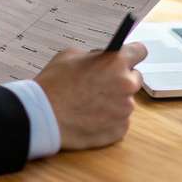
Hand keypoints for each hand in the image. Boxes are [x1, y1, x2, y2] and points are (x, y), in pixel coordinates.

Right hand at [34, 42, 148, 149]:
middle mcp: (126, 85)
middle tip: (101, 84)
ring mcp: (124, 110)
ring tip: (91, 104)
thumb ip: (93, 55)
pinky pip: (120, 121)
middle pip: (135, 78)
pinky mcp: (119, 130)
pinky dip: (109, 119)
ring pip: (126, 101)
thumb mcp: (70, 55)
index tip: (127, 58)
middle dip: (121, 79)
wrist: (41, 116)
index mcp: (116, 62)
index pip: (140, 51)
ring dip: (114, 101)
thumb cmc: (53, 84)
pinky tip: (91, 117)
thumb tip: (100, 59)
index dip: (131, 54)